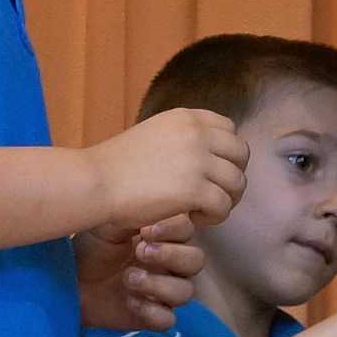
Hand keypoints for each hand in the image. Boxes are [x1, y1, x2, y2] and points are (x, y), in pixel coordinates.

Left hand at [76, 214, 201, 331]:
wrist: (70, 279)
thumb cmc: (92, 247)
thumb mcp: (109, 223)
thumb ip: (135, 213)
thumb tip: (155, 206)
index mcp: (164, 238)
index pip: (188, 231)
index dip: (174, 230)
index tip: (146, 230)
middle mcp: (170, 265)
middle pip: (195, 261)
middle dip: (171, 255)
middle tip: (140, 251)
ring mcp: (163, 292)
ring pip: (185, 292)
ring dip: (158, 284)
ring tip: (127, 277)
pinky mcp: (152, 317)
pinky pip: (168, 319)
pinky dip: (151, 311)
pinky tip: (129, 301)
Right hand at [87, 110, 247, 230]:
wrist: (95, 183)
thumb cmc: (117, 167)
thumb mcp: (154, 135)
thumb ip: (182, 139)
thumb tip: (209, 155)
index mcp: (186, 118)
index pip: (229, 128)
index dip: (226, 153)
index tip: (211, 172)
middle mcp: (196, 133)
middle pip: (241, 154)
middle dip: (232, 176)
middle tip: (213, 195)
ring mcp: (197, 160)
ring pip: (237, 182)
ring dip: (224, 199)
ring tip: (201, 210)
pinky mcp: (194, 189)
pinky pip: (224, 205)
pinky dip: (213, 216)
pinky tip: (193, 218)